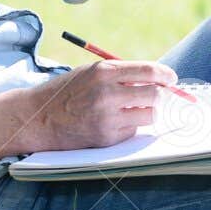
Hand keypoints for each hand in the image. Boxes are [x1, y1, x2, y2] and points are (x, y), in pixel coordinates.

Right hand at [0, 59, 177, 152]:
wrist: (38, 119)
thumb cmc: (67, 92)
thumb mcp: (90, 72)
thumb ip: (120, 73)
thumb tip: (155, 78)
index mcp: (103, 72)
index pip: (149, 71)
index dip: (166, 75)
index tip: (172, 79)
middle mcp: (107, 94)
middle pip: (155, 94)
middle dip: (161, 95)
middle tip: (158, 95)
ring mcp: (107, 118)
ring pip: (149, 115)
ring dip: (148, 112)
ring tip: (134, 109)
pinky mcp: (107, 138)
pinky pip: (135, 130)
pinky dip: (132, 126)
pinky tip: (115, 122)